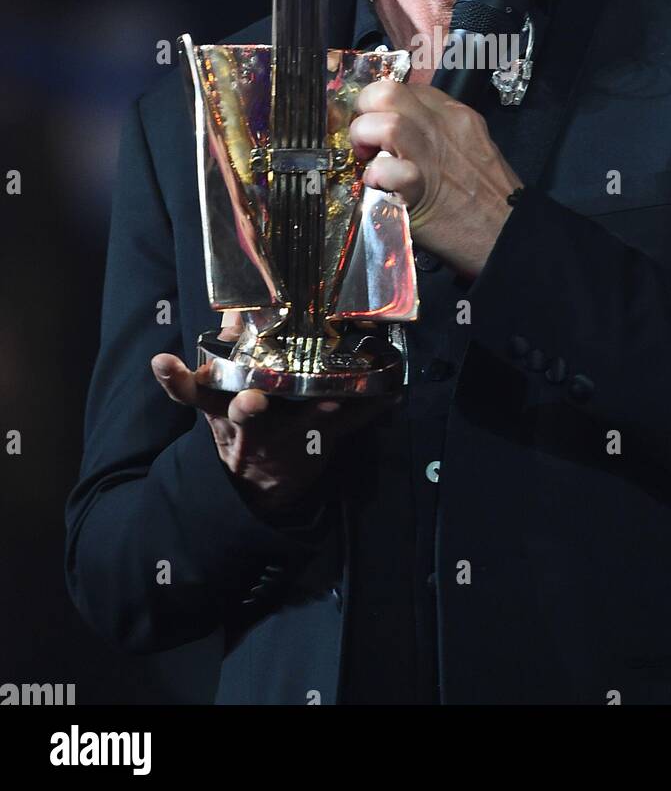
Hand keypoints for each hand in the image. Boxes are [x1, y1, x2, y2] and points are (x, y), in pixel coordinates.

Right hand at [150, 314, 391, 518]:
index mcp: (221, 405)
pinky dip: (370, 410)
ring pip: (300, 423)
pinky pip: (349, 424)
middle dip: (247, 405)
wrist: (261, 484)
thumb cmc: (241, 422)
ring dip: (316, 412)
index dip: (174, 380)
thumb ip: (224, 350)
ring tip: (330, 402)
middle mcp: (250, 422)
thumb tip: (232, 307)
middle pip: (243, 413)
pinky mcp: (320, 442)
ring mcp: (285, 436)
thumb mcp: (220, 394)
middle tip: (252, 400)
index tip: (162, 363)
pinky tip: (389, 397)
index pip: (191, 392)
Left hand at [349, 79, 520, 277]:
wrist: (510, 232)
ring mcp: (432, 154)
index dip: (381, 105)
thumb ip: (435, 133)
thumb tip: (396, 135)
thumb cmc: (487, 195)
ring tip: (367, 159)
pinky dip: (376, 176)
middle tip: (365, 138)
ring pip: (386, 122)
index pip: (405, 88)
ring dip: (364, 139)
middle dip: (365, 110)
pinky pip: (388, 169)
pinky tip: (379, 187)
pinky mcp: (422, 188)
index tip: (378, 127)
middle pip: (389, 91)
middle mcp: (442, 125)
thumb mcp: (469, 146)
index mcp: (453, 113)